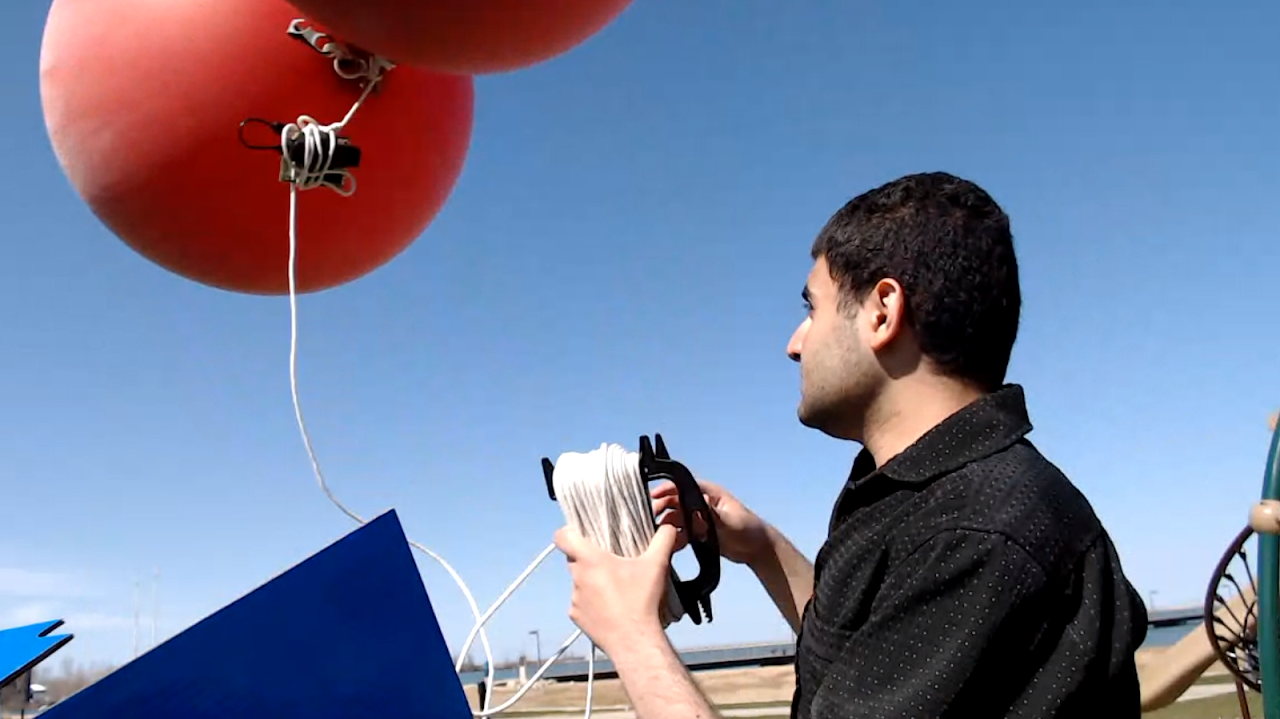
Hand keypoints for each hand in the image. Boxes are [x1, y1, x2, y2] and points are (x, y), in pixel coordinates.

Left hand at [554, 523, 678, 655]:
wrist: (635, 642)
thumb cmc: (642, 602)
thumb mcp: (656, 565)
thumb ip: (663, 539)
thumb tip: (668, 526)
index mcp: (591, 561)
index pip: (563, 537)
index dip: (568, 531)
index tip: (580, 532)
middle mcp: (578, 578)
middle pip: (574, 559)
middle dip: (588, 557)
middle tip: (609, 558)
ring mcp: (575, 599)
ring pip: (579, 581)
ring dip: (592, 580)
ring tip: (615, 586)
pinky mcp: (577, 617)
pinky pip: (581, 603)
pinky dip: (592, 602)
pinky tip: (611, 606)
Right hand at [650, 478, 771, 565]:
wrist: (757, 549)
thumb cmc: (749, 529)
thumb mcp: (730, 521)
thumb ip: (711, 517)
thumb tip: (693, 514)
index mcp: (710, 494)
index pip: (684, 485)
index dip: (668, 488)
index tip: (654, 496)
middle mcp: (703, 503)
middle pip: (676, 501)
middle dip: (664, 508)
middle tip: (652, 517)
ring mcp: (700, 518)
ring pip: (678, 518)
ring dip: (668, 525)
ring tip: (660, 535)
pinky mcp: (700, 533)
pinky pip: (683, 533)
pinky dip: (676, 538)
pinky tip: (671, 545)